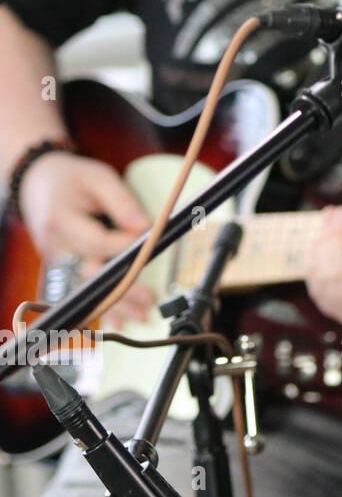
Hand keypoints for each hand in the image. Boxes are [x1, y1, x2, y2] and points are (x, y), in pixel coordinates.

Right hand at [17, 152, 155, 326]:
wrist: (36, 183)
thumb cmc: (71, 178)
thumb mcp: (98, 178)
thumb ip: (122, 202)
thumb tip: (144, 227)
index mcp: (61, 221)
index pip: (97, 242)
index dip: (125, 246)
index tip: (150, 244)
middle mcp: (56, 246)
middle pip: (91, 273)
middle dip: (122, 287)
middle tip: (150, 298)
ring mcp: (57, 260)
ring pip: (86, 288)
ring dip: (114, 303)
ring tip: (142, 313)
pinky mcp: (63, 267)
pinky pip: (83, 288)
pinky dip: (102, 303)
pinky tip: (120, 319)